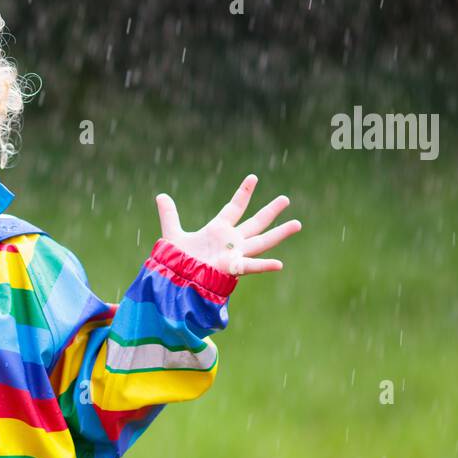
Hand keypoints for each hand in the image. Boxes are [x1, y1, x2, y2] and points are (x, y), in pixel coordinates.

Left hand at [155, 174, 301, 275]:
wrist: (176, 279)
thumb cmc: (177, 260)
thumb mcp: (172, 232)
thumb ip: (169, 215)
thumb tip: (160, 195)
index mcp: (219, 230)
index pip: (234, 208)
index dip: (243, 193)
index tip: (253, 178)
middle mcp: (231, 241)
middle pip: (255, 223)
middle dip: (270, 212)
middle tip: (286, 199)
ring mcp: (235, 254)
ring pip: (262, 241)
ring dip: (279, 233)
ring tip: (297, 224)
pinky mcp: (233, 268)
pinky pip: (251, 267)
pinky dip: (264, 266)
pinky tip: (279, 265)